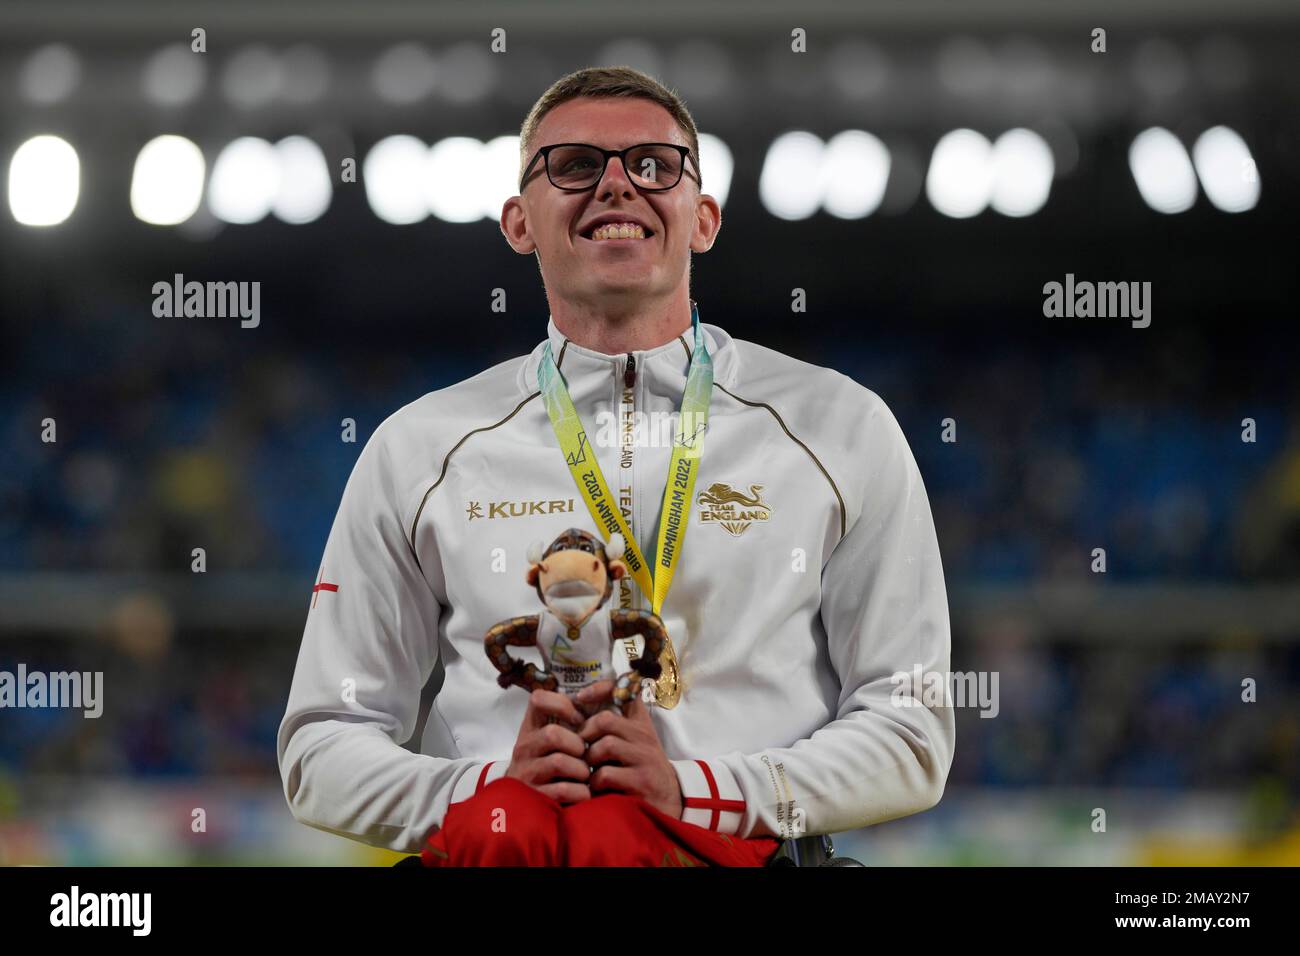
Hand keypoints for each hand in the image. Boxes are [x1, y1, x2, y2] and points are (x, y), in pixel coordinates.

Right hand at [505, 688, 591, 804]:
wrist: (525, 804)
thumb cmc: (551, 765)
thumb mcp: (553, 741)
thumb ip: (571, 722)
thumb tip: (610, 693)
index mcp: (531, 727)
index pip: (538, 699)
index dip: (562, 704)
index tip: (577, 719)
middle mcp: (524, 747)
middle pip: (552, 734)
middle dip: (577, 744)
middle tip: (586, 755)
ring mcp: (526, 772)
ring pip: (558, 761)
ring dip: (581, 770)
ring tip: (586, 775)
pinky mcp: (534, 796)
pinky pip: (562, 790)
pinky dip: (580, 792)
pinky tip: (584, 793)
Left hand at [574, 680, 682, 819]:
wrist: (671, 802)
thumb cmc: (643, 772)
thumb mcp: (635, 745)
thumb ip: (616, 729)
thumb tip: (578, 714)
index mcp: (641, 725)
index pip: (626, 692)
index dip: (600, 688)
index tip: (580, 697)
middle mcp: (645, 737)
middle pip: (606, 720)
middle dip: (585, 733)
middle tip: (578, 749)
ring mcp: (645, 759)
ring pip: (605, 745)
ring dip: (588, 760)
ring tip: (586, 771)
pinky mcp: (641, 782)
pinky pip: (606, 774)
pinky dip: (593, 783)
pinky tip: (595, 789)